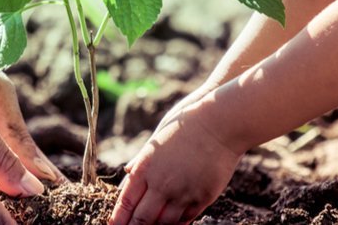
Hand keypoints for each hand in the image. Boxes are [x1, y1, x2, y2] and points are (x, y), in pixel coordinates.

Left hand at [110, 102, 244, 224]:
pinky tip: (174, 224)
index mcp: (145, 169)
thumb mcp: (156, 141)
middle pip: (142, 218)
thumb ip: (142, 161)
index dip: (118, 218)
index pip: (126, 202)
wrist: (218, 123)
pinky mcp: (203, 197)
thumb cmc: (185, 126)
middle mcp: (161, 184)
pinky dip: (178, 223)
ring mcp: (183, 193)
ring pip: (164, 223)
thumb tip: (127, 174)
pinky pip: (187, 218)